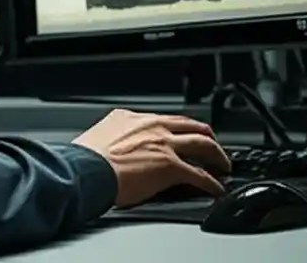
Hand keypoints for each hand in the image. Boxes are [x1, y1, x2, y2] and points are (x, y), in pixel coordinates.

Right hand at [73, 109, 231, 207]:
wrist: (85, 172)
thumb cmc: (84, 160)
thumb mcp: (99, 138)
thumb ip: (114, 140)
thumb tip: (114, 152)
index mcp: (130, 118)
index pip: (163, 119)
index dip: (177, 128)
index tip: (180, 135)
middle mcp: (151, 126)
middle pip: (189, 125)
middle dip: (204, 135)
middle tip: (211, 145)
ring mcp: (163, 144)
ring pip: (202, 144)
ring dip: (216, 155)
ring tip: (222, 165)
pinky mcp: (171, 166)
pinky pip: (200, 175)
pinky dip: (212, 182)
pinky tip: (216, 188)